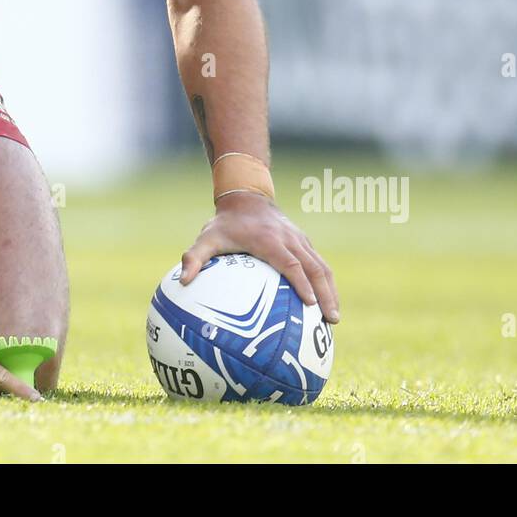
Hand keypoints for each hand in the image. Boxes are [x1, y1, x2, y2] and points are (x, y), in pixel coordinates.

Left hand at [181, 192, 339, 321]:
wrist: (246, 195)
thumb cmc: (225, 223)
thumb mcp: (207, 237)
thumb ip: (194, 257)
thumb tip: (183, 281)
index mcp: (268, 240)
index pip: (290, 264)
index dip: (301, 284)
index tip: (309, 306)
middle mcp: (289, 240)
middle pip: (315, 268)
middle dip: (325, 294)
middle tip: (331, 321)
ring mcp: (299, 240)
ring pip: (322, 266)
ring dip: (331, 291)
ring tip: (334, 319)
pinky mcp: (303, 242)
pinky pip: (319, 264)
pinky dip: (326, 284)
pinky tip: (326, 305)